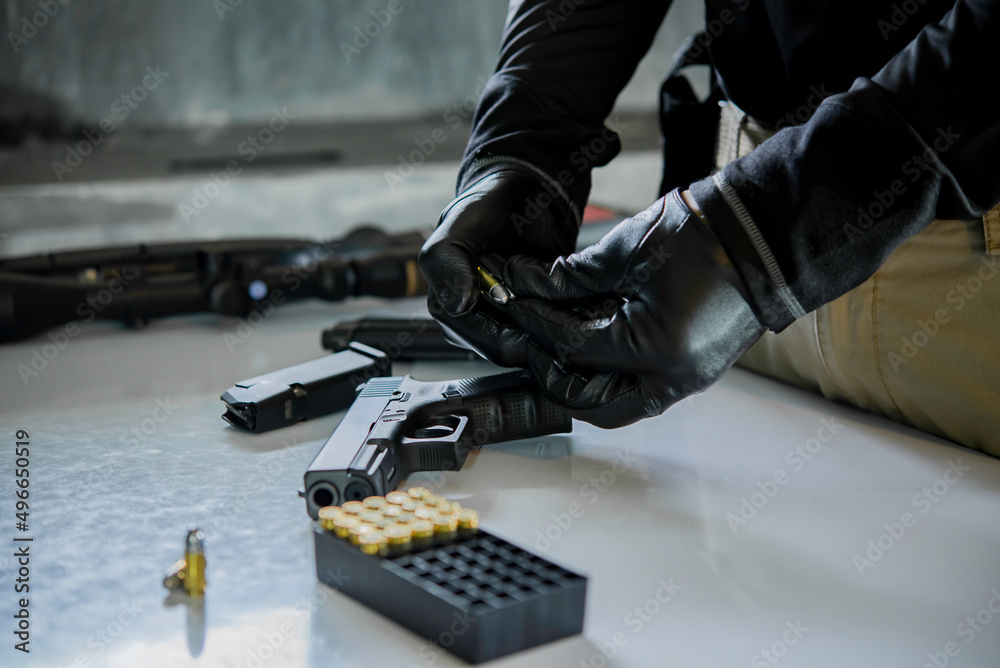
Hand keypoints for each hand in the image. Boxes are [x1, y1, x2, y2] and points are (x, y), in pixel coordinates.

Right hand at [418, 168, 578, 365]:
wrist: (524, 193)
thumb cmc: (491, 205)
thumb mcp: (460, 223)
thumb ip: (447, 262)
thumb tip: (459, 306)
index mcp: (445, 305)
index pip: (486, 342)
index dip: (515, 330)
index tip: (535, 301)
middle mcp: (469, 322)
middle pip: (509, 349)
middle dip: (535, 328)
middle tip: (553, 295)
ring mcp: (497, 324)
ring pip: (529, 345)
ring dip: (549, 325)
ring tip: (558, 293)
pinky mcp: (524, 320)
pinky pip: (544, 335)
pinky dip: (558, 320)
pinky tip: (563, 299)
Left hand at [499, 189, 765, 427]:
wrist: (762, 233)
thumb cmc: (703, 234)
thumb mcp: (626, 252)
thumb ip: (572, 277)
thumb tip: (529, 284)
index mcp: (654, 348)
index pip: (571, 345)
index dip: (535, 323)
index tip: (512, 302)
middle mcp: (671, 378)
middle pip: (588, 401)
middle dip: (551, 374)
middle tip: (527, 342)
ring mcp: (686, 381)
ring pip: (614, 404)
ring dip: (579, 381)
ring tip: (552, 346)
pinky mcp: (692, 372)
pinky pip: (639, 389)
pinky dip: (608, 375)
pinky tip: (586, 345)